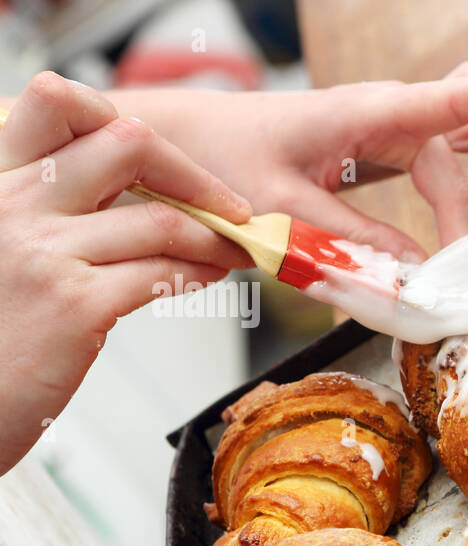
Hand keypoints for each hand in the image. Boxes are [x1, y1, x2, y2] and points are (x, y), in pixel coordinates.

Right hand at [0, 72, 252, 474]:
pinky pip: (163, 273)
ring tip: (231, 250)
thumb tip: (127, 196)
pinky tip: (210, 278)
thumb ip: (47, 212)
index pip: (57, 102)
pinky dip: (201, 273)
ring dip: (214, 236)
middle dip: (194, 176)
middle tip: (227, 206)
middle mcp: (11, 204)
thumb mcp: (2, 250)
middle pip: (127, 144)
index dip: (122, 123)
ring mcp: (44, 254)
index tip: (161, 161)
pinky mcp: (75, 307)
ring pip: (162, 219)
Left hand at [109, 56, 467, 259]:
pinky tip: (452, 231)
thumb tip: (420, 282)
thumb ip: (353, 245)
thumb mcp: (280, 212)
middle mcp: (394, 113)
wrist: (195, 145)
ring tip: (465, 239)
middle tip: (467, 254)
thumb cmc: (226, 163)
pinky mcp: (396, 150)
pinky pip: (459, 158)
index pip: (456, 96)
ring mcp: (399, 129)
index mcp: (367, 113)